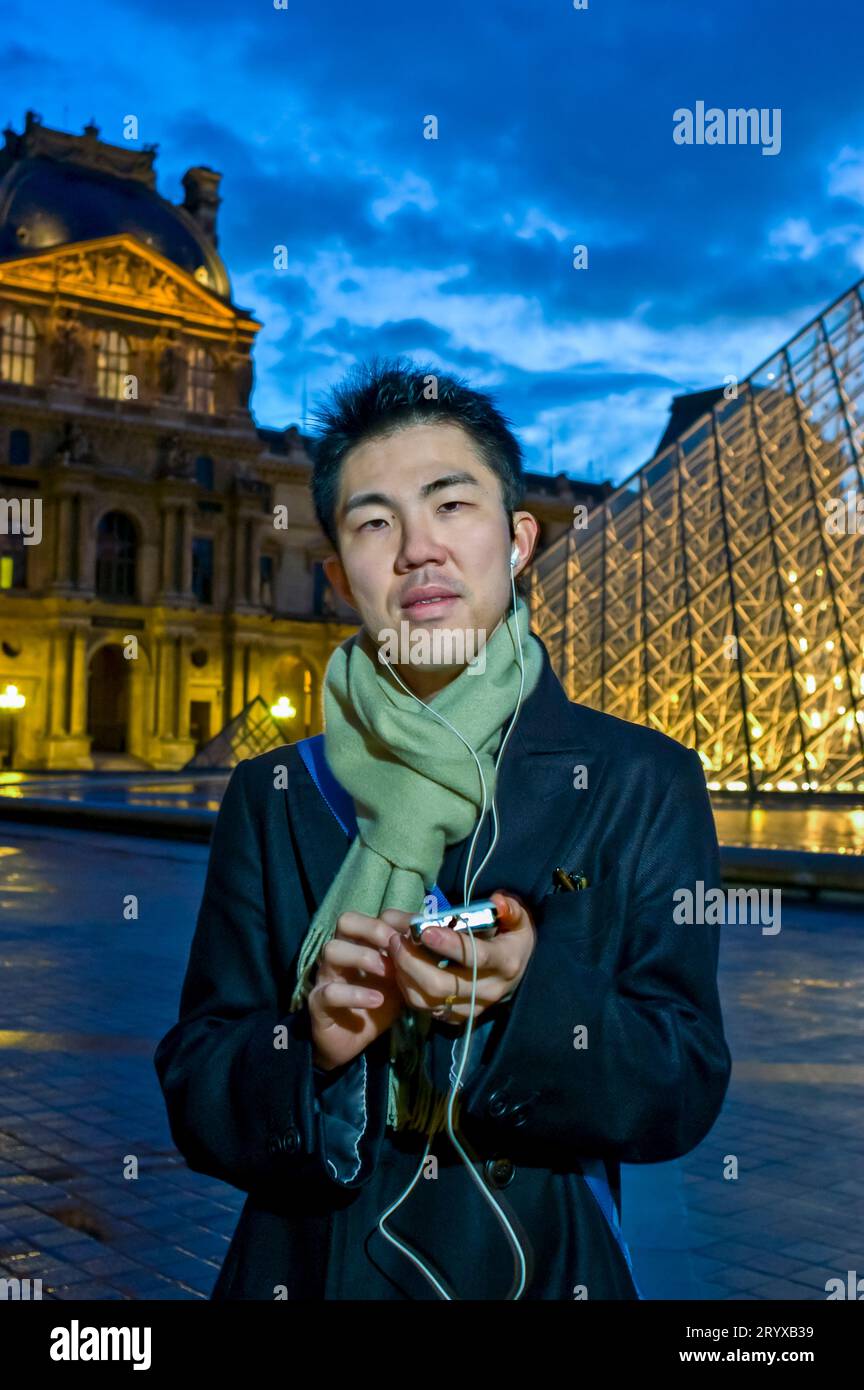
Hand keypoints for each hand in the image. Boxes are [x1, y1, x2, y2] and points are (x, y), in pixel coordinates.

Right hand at [308, 909, 410, 1070]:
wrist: (350, 1040)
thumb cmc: (377, 1003)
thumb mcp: (400, 981)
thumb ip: (410, 963)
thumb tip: (434, 943)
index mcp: (358, 943)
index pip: (370, 916)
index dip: (392, 919)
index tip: (417, 929)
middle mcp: (340, 953)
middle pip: (345, 922)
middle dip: (373, 929)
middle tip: (396, 945)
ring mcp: (326, 976)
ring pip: (332, 949)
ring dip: (363, 956)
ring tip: (389, 973)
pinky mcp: (318, 1002)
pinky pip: (330, 991)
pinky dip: (355, 994)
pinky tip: (378, 1000)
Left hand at [385, 891, 535, 1027]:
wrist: (515, 967)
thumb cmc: (510, 935)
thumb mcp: (517, 918)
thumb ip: (509, 907)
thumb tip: (497, 901)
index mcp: (506, 962)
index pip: (476, 958)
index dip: (449, 945)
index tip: (425, 931)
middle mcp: (489, 990)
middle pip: (442, 984)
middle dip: (412, 961)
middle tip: (394, 938)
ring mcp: (471, 1007)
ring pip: (428, 1000)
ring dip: (404, 974)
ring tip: (392, 949)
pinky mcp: (455, 1017)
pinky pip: (424, 1007)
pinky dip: (406, 987)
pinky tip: (400, 966)